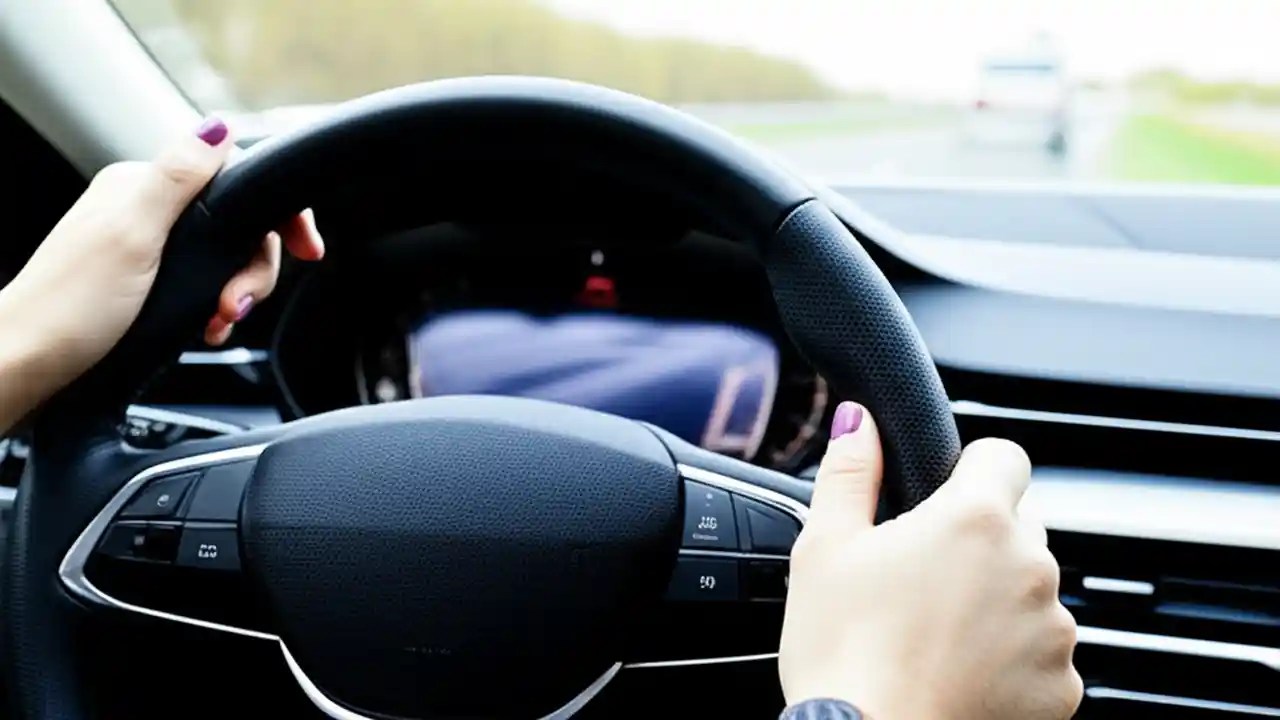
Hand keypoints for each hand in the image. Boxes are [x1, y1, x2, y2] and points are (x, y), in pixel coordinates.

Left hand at [0, 117, 322, 417]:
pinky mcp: (147, 281)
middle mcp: (147, 211)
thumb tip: (219, 126)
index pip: (235, 180)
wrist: (27, 364)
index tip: (307, 249)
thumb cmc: (70, 307)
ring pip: (226, 259)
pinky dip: (215, 307)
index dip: (277, 214)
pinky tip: (205, 327)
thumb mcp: (134, 235)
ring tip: (217, 322)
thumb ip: (179, 178)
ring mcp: (148, 247)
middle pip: (238, 227)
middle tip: (237, 305)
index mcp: (144, 188)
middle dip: (253, 270)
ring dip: (235, 294)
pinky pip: (205, 283)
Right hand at [778, 402, 1081, 718]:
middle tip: (917, 582)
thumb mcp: (825, 548)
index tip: (939, 501)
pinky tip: (956, 675)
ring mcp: (1053, 632)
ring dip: (995, 603)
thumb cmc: (843, 654)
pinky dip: (1009, 661)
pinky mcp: (1062, 689)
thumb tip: (859, 422)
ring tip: (931, 638)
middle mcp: (1030, 568)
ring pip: (1030, 594)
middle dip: (976, 544)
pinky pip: (1041, 655)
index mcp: (975, 519)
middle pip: (1018, 528)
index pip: (1003, 457)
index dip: (968, 471)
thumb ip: (849, 472)